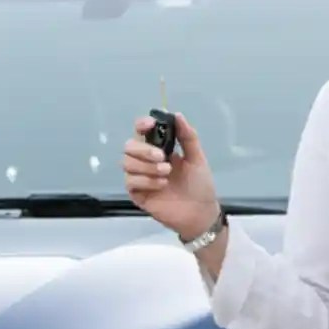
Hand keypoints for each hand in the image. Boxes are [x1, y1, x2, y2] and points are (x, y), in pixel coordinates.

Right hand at [122, 112, 220, 238]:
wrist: (201, 212)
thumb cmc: (199, 185)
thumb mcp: (197, 158)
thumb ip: (188, 137)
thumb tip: (177, 115)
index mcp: (160, 149)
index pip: (141, 132)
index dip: (141, 125)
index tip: (149, 124)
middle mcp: (146, 161)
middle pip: (129, 146)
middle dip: (144, 150)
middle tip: (162, 157)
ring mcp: (140, 177)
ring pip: (127, 163)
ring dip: (147, 166)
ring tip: (167, 173)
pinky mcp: (138, 194)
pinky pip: (131, 182)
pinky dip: (146, 181)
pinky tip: (161, 185)